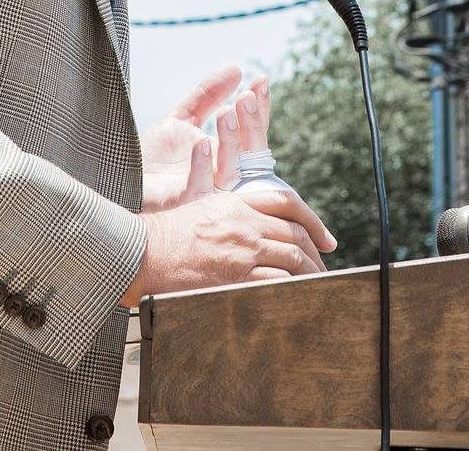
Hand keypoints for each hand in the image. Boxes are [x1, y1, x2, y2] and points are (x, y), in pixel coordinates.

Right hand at [122, 140, 337, 304]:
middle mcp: (245, 224)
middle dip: (315, 252)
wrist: (144, 253)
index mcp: (238, 203)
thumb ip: (218, 189)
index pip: (286, 202)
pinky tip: (298, 297)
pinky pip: (276, 283)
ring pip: (291, 259)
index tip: (324, 238)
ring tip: (317, 286)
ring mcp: (242, 251)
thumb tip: (222, 170)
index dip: (311, 219)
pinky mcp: (235, 278)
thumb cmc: (167, 232)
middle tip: (324, 267)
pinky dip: (292, 290)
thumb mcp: (198, 201)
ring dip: (309, 273)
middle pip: (294, 234)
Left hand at [140, 63, 270, 211]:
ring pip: (229, 174)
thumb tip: (235, 68)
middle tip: (245, 97)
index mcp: (224, 157)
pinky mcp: (178, 202)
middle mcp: (219, 176)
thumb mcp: (183, 118)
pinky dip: (201, 167)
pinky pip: (196, 189)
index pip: (251, 135)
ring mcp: (202, 192)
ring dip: (230, 143)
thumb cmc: (155, 155)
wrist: (120, 177)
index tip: (260, 81)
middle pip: (250, 156)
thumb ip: (207, 96)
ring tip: (225, 112)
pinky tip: (201, 143)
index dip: (259, 110)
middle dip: (250, 125)